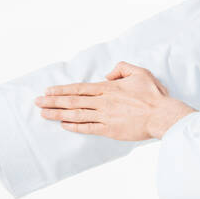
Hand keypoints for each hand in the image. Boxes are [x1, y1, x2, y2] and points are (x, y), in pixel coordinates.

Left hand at [33, 61, 195, 140]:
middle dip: (52, 102)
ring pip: (76, 114)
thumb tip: (107, 74)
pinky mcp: (110, 130)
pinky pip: (88, 128)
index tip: (47, 91)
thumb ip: (120, 68)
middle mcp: (103, 102)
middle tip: (37, 103)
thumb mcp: (138, 72)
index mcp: (108, 88)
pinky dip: (74, 126)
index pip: (79, 88)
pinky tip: (63, 125)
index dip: (61, 90)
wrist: (162, 115)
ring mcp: (105, 116)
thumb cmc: (153, 95)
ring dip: (58, 114)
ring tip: (44, 114)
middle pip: (72, 101)